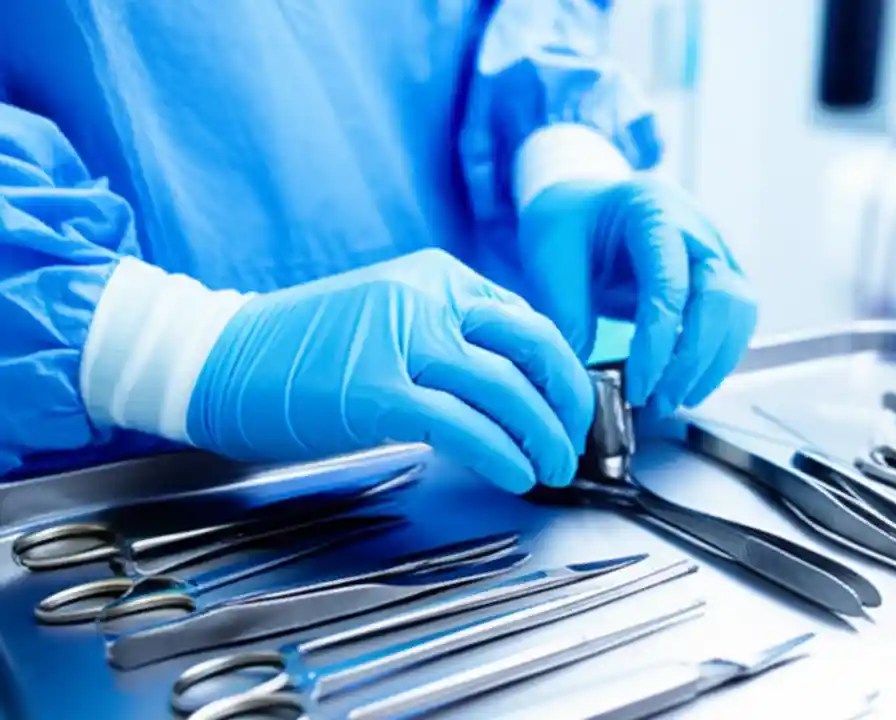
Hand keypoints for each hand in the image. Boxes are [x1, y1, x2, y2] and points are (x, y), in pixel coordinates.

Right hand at [186, 249, 592, 492]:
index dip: (560, 369)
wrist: (219, 360)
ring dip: (543, 436)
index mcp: (435, 276)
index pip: (525, 319)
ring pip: (506, 388)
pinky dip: (501, 454)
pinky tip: (514, 475)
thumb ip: (450, 335)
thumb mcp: (390, 318)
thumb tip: (514, 381)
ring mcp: (400, 339)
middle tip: (575, 440)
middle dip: (568, 400)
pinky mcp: (377, 389)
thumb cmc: (304, 351)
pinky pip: (465, 426)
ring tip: (551, 469)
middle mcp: (425, 297)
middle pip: (532, 346)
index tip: (569, 406)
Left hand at [516, 178, 755, 413]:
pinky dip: (715, 358)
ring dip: (711, 364)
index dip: (658, 345)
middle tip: (658, 403)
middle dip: (693, 361)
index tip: (636, 388)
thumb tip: (585, 378)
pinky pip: (734, 322)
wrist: (587, 204)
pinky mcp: (722, 278)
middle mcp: (698, 228)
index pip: (670, 285)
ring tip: (670, 401)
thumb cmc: (568, 221)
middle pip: (721, 299)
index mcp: (653, 210)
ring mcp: (716, 252)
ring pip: (739, 313)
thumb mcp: (550, 254)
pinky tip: (683, 384)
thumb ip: (566, 310)